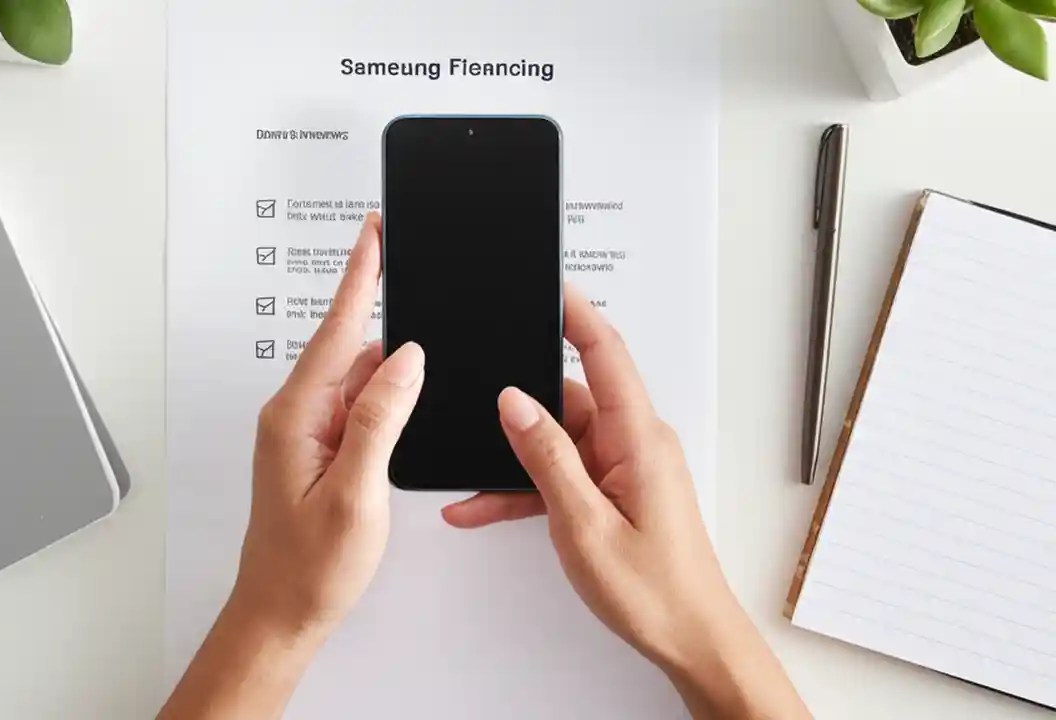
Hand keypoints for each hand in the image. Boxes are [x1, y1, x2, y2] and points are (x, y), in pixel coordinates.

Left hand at [162, 213, 423, 719]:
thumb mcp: (355, 492)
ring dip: (390, 366)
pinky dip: (385, 397)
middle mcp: (296, 415)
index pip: (334, 330)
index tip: (373, 232)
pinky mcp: (318, 449)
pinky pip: (356, 406)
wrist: (279, 614)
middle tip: (415, 272)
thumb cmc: (309, 567)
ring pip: (357, 378)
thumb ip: (379, 419)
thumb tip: (405, 358)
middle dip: (384, 312)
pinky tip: (408, 402)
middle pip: (348, 346)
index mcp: (296, 416)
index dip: (359, 277)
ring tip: (424, 358)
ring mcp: (305, 431)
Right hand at [442, 287, 808, 718]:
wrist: (692, 639)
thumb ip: (546, 457)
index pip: (606, 353)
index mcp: (638, 437)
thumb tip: (514, 401)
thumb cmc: (655, 592)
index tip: (545, 284)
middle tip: (472, 403)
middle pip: (568, 398)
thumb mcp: (583, 524)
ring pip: (557, 441)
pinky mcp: (615, 491)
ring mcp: (624, 467)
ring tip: (468, 484)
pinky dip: (526, 488)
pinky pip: (563, 473)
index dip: (575, 313)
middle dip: (516, 404)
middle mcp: (634, 443)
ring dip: (514, 461)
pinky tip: (484, 508)